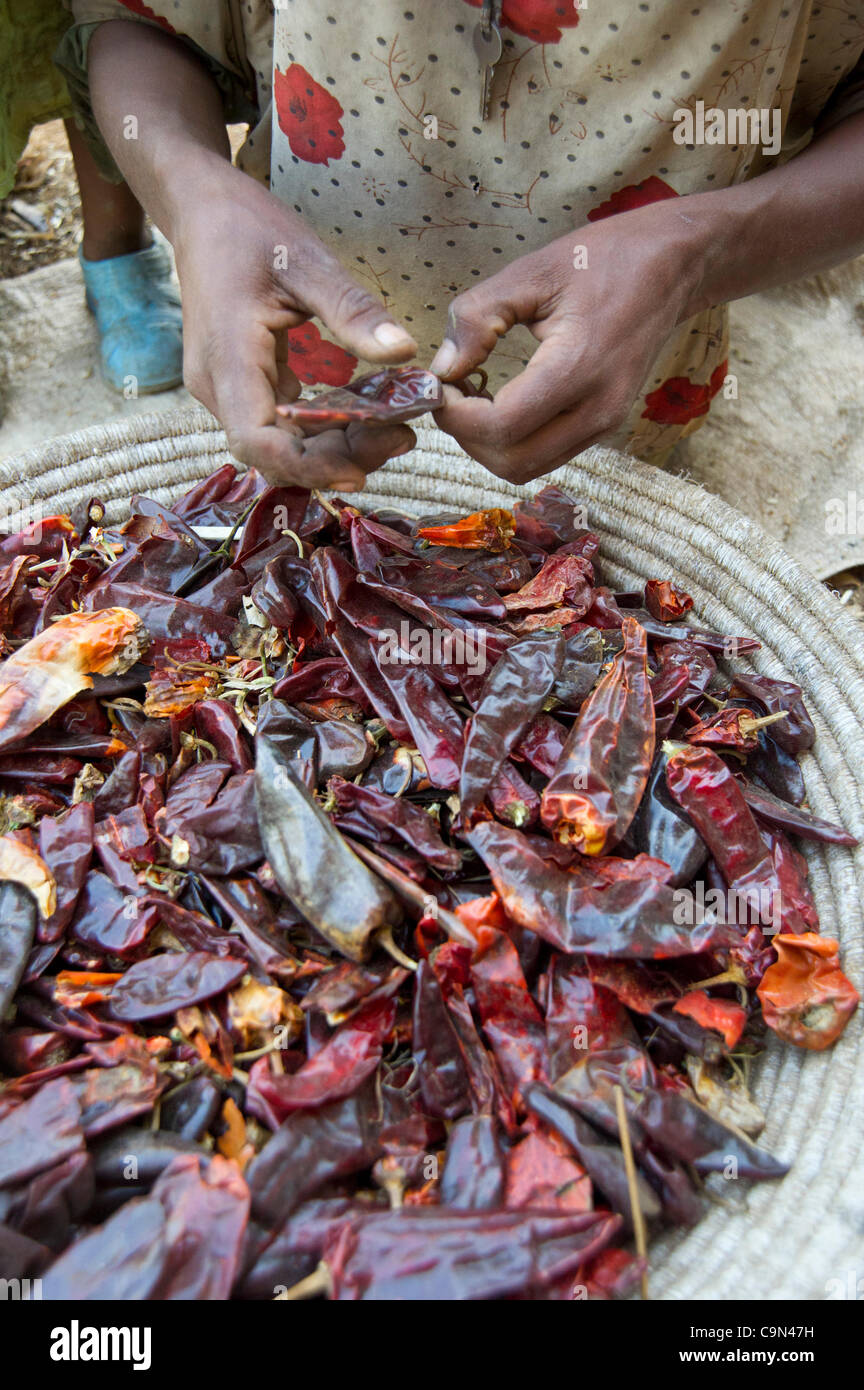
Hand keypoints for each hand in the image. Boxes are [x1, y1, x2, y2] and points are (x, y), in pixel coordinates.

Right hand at [174, 165, 417, 489]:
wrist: (203, 212)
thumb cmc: (248, 229)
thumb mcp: (308, 261)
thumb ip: (353, 310)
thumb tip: (404, 351)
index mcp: (226, 356)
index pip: (256, 439)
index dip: (306, 465)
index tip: (360, 468)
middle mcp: (218, 385)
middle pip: (274, 451)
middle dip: (336, 458)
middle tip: (400, 437)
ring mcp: (227, 389)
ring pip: (281, 444)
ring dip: (334, 447)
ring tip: (392, 429)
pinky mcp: (243, 386)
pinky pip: (284, 423)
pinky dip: (323, 427)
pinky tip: (367, 414)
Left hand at [429, 200, 707, 481]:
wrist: (671, 267)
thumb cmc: (602, 260)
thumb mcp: (532, 271)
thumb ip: (479, 317)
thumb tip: (443, 368)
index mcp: (579, 366)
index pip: (502, 426)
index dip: (458, 416)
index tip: (440, 386)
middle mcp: (597, 408)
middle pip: (512, 461)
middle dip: (468, 437)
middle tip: (451, 396)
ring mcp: (604, 422)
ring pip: (527, 467)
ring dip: (488, 445)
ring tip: (473, 400)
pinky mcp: (603, 425)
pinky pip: (545, 455)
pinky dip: (512, 442)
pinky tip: (499, 403)